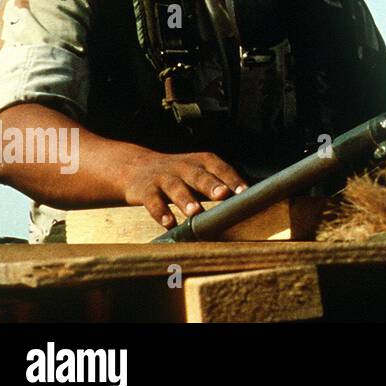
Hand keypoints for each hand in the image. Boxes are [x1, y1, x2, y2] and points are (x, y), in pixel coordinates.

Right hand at [120, 151, 248, 226]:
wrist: (136, 167)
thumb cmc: (179, 174)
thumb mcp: (199, 172)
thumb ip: (219, 183)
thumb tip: (248, 201)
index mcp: (201, 161)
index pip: (220, 168)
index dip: (232, 179)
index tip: (244, 192)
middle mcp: (183, 167)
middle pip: (199, 175)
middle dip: (211, 185)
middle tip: (222, 195)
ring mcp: (163, 178)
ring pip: (176, 187)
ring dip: (185, 199)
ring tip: (195, 212)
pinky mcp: (145, 190)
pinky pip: (152, 201)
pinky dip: (160, 212)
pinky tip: (168, 223)